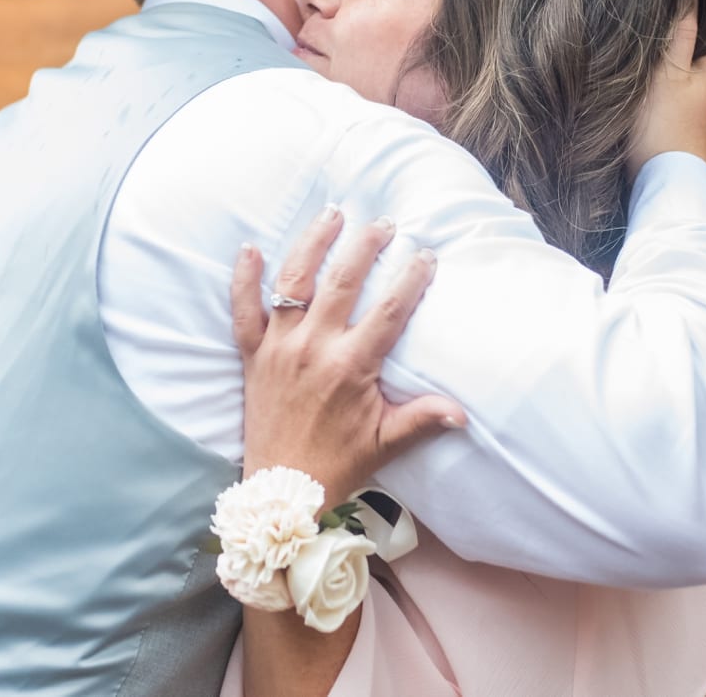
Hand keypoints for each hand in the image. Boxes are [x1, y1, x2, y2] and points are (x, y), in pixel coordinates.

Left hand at [231, 208, 464, 505]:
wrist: (280, 491)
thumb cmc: (338, 465)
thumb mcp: (385, 443)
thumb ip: (422, 420)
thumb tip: (462, 413)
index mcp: (350, 367)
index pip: (389, 311)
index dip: (410, 279)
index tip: (425, 255)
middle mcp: (314, 349)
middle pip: (342, 282)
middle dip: (365, 246)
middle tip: (382, 223)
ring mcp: (279, 348)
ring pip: (293, 283)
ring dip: (313, 244)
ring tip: (332, 214)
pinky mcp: (253, 356)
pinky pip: (242, 311)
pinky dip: (243, 279)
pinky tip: (249, 248)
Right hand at [626, 10, 705, 176]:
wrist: (668, 189)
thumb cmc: (664, 130)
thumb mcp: (667, 75)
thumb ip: (678, 39)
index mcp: (702, 81)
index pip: (697, 44)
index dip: (682, 31)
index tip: (662, 20)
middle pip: (687, 76)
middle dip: (669, 67)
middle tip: (641, 58)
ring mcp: (697, 134)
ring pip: (679, 105)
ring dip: (663, 99)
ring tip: (637, 95)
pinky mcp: (683, 157)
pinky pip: (670, 130)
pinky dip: (659, 125)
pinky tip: (641, 130)